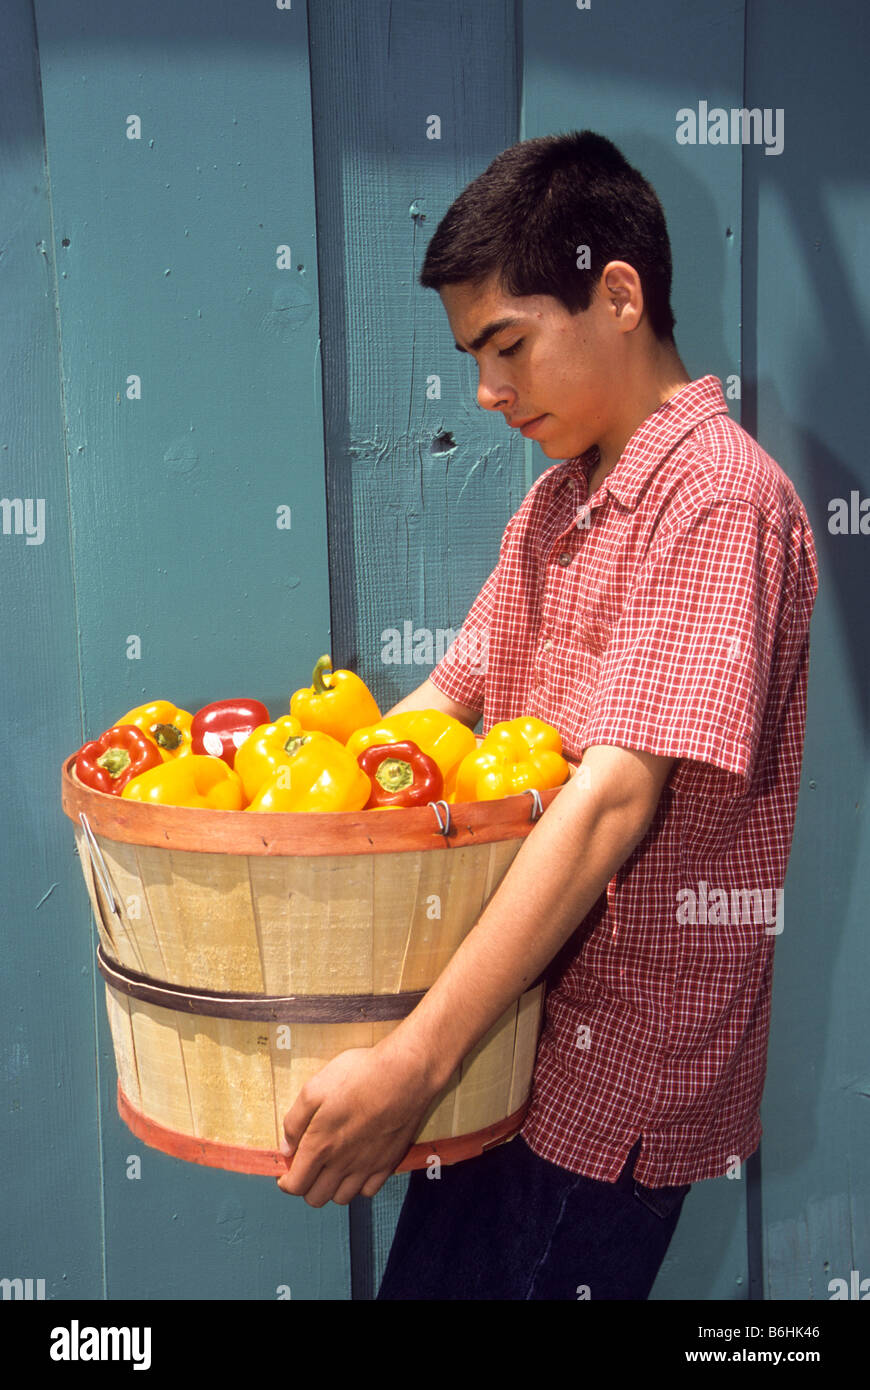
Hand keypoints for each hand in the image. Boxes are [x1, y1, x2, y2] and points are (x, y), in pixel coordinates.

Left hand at [276, 1036, 440, 1206]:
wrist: (404, 1074)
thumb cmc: (359, 1075)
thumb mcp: (314, 1088)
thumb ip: (295, 1122)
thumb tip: (286, 1148)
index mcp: (321, 1146)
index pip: (296, 1185)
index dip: (286, 1183)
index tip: (285, 1174)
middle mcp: (343, 1164)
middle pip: (316, 1198)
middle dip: (306, 1186)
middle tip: (308, 1168)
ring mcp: (367, 1166)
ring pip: (342, 1198)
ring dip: (331, 1188)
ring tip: (331, 1168)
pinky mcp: (388, 1163)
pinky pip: (368, 1191)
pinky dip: (358, 1186)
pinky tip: (356, 1167)